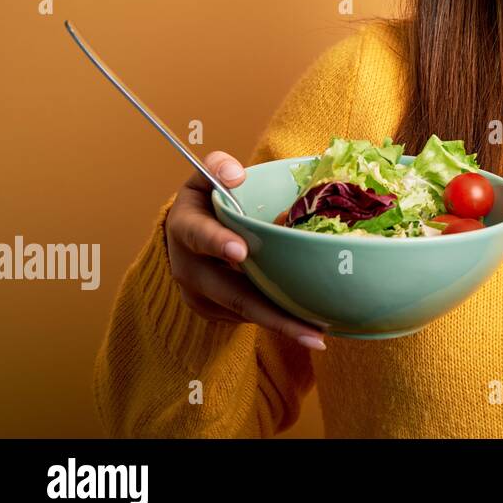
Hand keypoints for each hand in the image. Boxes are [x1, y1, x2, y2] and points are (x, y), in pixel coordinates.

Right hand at [165, 150, 326, 349]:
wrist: (185, 231)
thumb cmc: (206, 199)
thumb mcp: (205, 177)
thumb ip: (217, 167)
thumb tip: (236, 174)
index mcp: (185, 228)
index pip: (198, 234)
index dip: (218, 242)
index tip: (241, 252)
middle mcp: (188, 267)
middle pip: (232, 293)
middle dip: (272, 313)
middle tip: (310, 330)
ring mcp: (199, 295)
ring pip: (244, 311)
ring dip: (282, 325)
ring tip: (318, 336)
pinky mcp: (212, 311)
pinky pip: (246, 317)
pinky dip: (276, 321)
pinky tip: (307, 328)